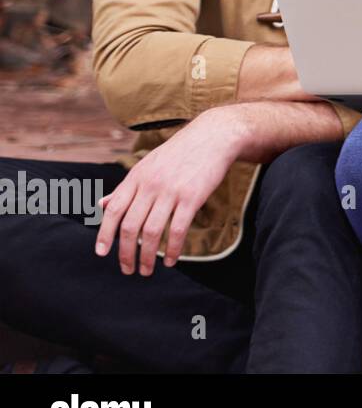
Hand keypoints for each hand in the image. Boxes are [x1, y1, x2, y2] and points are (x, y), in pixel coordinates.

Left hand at [95, 107, 244, 274]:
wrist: (213, 136)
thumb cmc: (179, 153)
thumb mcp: (147, 165)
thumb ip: (125, 188)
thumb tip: (101, 205)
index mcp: (136, 177)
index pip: (113, 210)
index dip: (105, 234)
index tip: (102, 254)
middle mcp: (150, 185)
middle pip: (130, 226)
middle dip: (126, 253)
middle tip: (128, 270)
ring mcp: (171, 191)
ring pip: (152, 232)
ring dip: (148, 256)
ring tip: (147, 270)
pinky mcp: (192, 197)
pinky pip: (178, 229)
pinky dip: (173, 249)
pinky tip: (172, 260)